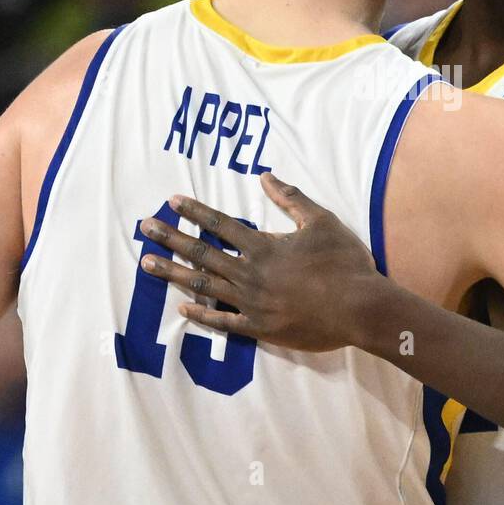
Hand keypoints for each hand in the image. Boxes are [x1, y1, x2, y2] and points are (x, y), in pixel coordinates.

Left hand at [137, 173, 391, 351]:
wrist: (360, 308)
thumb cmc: (344, 263)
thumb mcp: (322, 221)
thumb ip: (291, 199)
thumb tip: (266, 175)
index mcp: (263, 246)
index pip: (220, 225)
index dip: (195, 212)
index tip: (172, 202)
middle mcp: (250, 273)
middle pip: (201, 253)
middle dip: (170, 238)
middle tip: (144, 229)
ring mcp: (251, 303)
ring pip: (203, 286)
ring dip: (173, 274)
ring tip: (147, 264)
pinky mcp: (259, 329)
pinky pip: (222, 322)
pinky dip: (201, 315)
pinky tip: (181, 308)